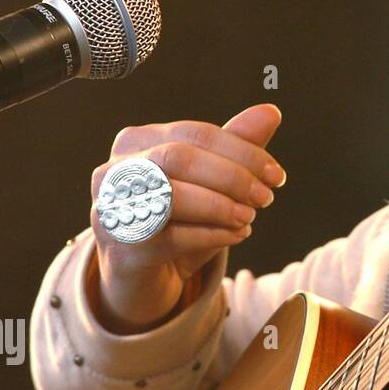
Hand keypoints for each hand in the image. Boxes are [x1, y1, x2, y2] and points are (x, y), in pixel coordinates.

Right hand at [89, 103, 286, 331]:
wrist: (144, 277)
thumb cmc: (178, 222)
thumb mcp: (210, 183)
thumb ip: (236, 147)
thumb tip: (270, 112)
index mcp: (137, 142)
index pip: (196, 134)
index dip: (242, 151)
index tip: (276, 174)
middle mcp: (114, 170)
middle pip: (180, 158)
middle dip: (232, 177)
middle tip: (266, 197)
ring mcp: (111, 210)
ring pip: (172, 196)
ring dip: (222, 206)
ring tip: (249, 217)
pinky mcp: (120, 250)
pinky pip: (172, 237)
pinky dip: (213, 235)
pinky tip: (236, 235)